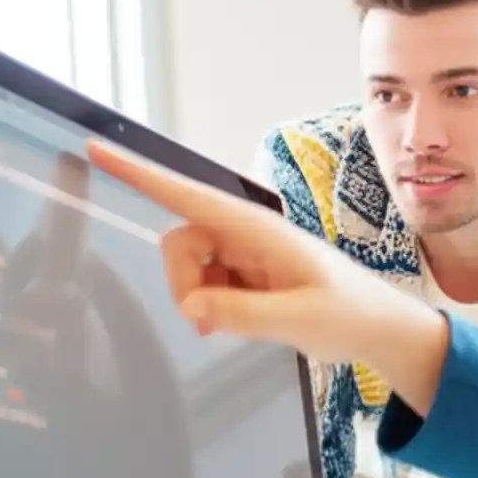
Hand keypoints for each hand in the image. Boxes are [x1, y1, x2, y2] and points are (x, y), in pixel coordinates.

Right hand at [84, 139, 446, 413]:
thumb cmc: (348, 314)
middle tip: (208, 322)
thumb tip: (192, 304)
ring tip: (230, 324)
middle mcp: (246, 233)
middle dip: (182, 282)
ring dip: (196, 298)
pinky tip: (235, 322)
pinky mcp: (244, 274)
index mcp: (258, 228)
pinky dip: (208, 306)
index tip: (100, 149)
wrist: (377, 328)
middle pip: (179, 242)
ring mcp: (243, 253)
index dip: (141, 173)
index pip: (188, 194)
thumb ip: (243, 312)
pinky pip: (204, 284)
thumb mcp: (299, 319)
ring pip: (188, 267)